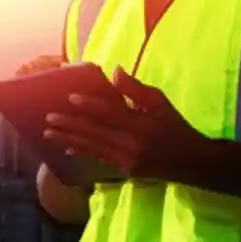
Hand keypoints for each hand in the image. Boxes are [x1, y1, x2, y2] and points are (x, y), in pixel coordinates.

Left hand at [43, 66, 207, 179]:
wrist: (192, 162)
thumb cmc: (175, 126)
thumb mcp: (161, 103)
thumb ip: (136, 89)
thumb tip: (114, 71)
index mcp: (142, 124)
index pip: (111, 113)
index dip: (90, 105)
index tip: (70, 97)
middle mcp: (132, 144)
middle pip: (95, 132)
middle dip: (70, 125)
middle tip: (48, 118)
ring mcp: (127, 160)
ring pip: (92, 147)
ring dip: (69, 139)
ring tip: (48, 133)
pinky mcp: (125, 170)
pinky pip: (99, 158)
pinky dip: (83, 152)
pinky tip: (68, 148)